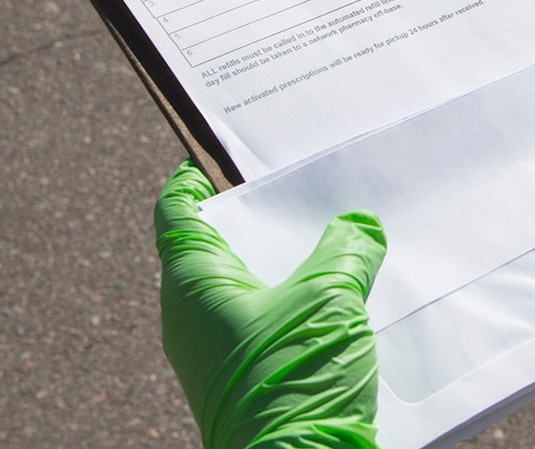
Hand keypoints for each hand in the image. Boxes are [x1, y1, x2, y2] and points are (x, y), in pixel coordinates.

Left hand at [156, 162, 385, 448]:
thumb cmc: (292, 380)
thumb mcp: (329, 298)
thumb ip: (345, 251)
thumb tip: (357, 228)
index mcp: (192, 284)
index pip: (177, 211)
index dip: (196, 176)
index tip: (224, 153)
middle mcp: (192, 317)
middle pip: (216, 247)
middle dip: (259, 218)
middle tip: (303, 188)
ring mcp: (216, 354)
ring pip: (246, 288)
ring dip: (286, 263)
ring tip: (339, 238)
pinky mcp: (245, 381)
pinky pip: (266, 325)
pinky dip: (296, 303)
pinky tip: (344, 297)